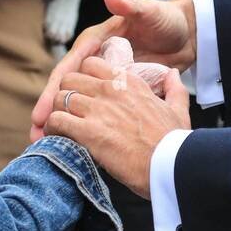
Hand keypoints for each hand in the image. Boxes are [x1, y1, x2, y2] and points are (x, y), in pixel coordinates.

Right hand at [31, 0, 196, 141]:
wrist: (187, 35)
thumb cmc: (165, 20)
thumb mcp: (149, 12)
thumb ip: (131, 6)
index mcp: (95, 42)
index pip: (68, 68)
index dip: (53, 91)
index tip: (41, 113)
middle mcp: (94, 60)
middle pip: (66, 88)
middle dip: (50, 111)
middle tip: (36, 136)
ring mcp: (104, 77)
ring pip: (77, 100)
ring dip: (62, 120)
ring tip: (46, 144)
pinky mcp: (116, 90)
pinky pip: (97, 108)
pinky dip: (84, 122)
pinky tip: (76, 142)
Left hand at [44, 56, 190, 198]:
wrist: (170, 166)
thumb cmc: (174, 141)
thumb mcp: (178, 109)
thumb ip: (174, 88)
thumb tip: (172, 74)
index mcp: (128, 82)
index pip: (91, 64)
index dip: (83, 78)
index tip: (84, 93)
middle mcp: (110, 90)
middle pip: (69, 79)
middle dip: (65, 94)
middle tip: (69, 111)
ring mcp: (98, 109)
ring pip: (59, 98)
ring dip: (57, 112)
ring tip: (61, 127)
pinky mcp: (88, 132)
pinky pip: (56, 120)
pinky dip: (52, 129)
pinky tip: (58, 138)